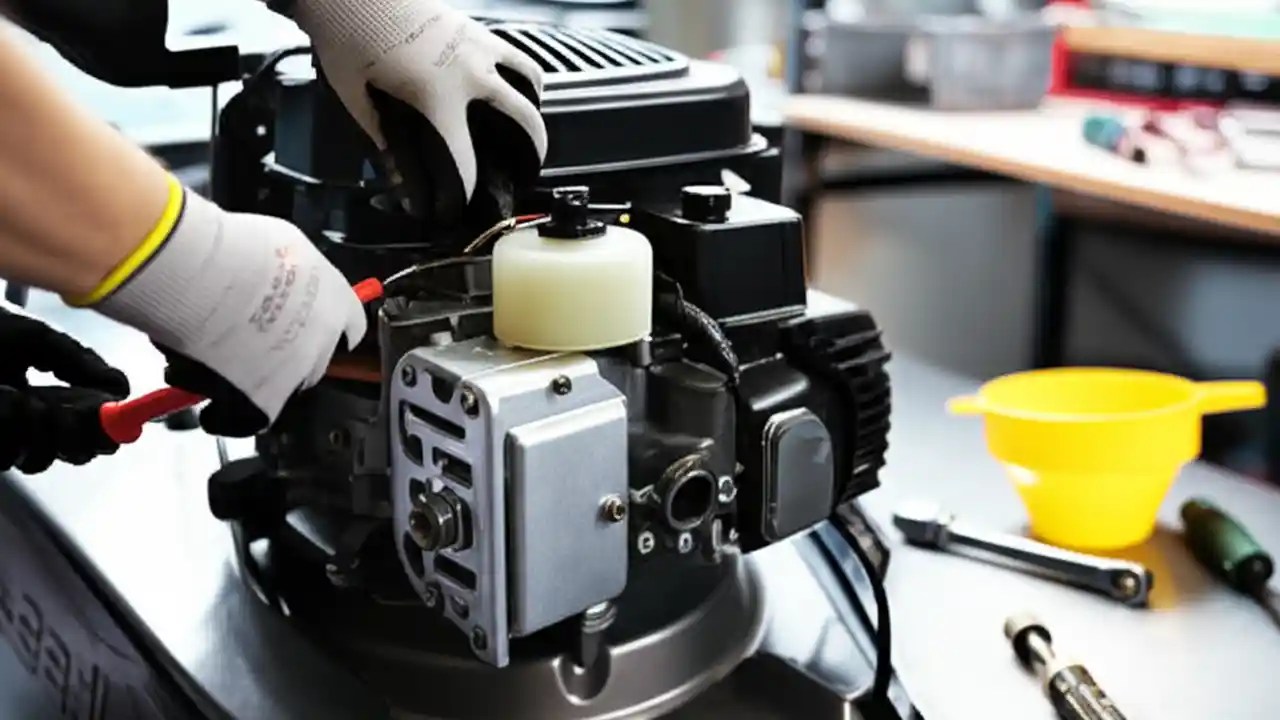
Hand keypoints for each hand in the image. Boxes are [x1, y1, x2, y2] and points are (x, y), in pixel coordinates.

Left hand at [0, 308, 129, 472]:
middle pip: (73, 454)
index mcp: (49, 398)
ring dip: (33, 428)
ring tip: (16, 395)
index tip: (115, 418)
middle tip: (68, 410)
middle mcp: (28, 425)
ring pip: (37, 460)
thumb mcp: (35, 339)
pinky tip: (1, 399)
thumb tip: (122, 387)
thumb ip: (79, 361)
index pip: (91, 428)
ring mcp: (2, 440)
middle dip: (77, 435)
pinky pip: (4, 456)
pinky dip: (8, 426)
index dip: (107, 429)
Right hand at [93, 187, 367, 436]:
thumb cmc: (237, 249)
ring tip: (221, 363)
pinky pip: (246, 419)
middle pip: (315, 359)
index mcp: (337, 304)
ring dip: (256, 380)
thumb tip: (285, 278)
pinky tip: (214, 408)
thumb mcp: (283, 247)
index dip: (331, 327)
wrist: (207, 278)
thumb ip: (294, 273)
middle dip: (289, 354)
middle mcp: (323, 344)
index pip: (351, 325)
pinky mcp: (261, 402)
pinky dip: (228, 416)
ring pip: (280, 387)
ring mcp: (294, 375)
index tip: (318, 328)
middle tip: (256, 341)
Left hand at [295, 0, 546, 212]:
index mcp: (438, 97)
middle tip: (527, 168)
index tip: (463, 203)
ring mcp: (479, 47)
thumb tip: (392, 163)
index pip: (465, 158)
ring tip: (532, 123)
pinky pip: (517, 53)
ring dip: (536, 106)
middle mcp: (471, 73)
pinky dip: (524, 73)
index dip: (466, 189)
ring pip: (531, 81)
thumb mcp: (354, 94)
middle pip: (523, 118)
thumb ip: (378, 134)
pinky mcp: (476, 28)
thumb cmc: (349, 34)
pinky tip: (514, 83)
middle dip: (532, 151)